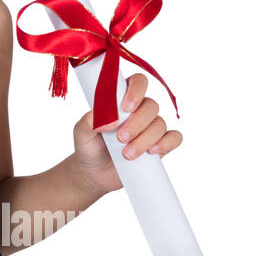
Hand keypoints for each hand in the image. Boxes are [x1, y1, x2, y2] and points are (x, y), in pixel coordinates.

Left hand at [71, 72, 182, 195]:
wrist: (95, 173)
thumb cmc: (89, 146)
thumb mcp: (81, 133)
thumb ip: (89, 121)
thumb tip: (110, 120)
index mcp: (121, 98)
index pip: (137, 82)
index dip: (136, 90)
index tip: (126, 107)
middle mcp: (139, 109)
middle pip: (151, 105)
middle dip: (137, 123)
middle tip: (120, 138)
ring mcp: (151, 127)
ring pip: (160, 124)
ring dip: (145, 139)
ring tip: (127, 154)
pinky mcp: (160, 144)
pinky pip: (174, 138)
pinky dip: (166, 143)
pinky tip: (152, 151)